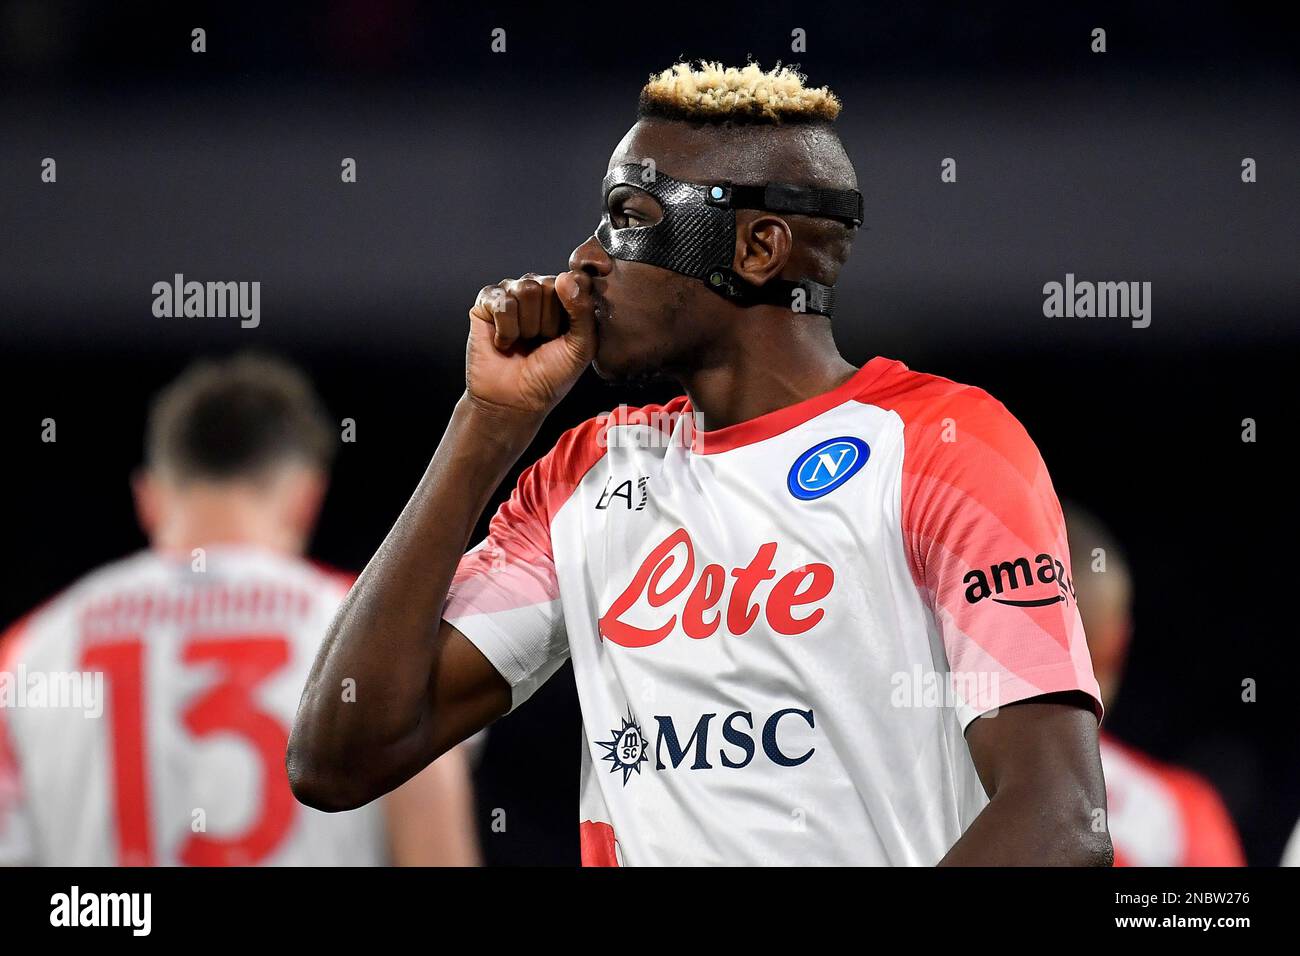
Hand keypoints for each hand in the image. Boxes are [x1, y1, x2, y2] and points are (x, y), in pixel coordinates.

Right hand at [465, 271, 596, 417]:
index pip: (575, 280)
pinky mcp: (486, 302)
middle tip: (540, 342)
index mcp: (565, 297)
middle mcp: (538, 290)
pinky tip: (504, 343)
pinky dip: (506, 330)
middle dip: (547, 322)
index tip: (567, 332)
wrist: (514, 401)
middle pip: (548, 285)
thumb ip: (584, 311)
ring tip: (523, 342)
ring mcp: (511, 293)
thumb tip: (567, 277)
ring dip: (526, 327)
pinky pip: (502, 302)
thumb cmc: (550, 376)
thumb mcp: (581, 347)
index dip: (572, 306)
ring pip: (525, 290)